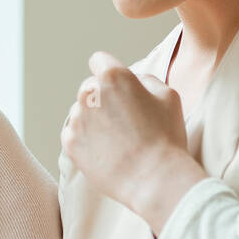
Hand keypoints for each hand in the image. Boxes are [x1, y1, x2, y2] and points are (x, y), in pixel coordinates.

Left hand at [61, 50, 207, 233]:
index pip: (100, 60)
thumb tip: (132, 79)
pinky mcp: (70, 143)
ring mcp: (76, 119)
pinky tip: (106, 149)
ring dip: (93, 118)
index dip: (110, 71)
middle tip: (124, 117)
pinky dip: (85, 138)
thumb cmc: (166, 136)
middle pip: (90, 87)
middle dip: (103, 96)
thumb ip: (145, 80)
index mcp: (113, 77)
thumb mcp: (169, 95)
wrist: (154, 178)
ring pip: (81, 111)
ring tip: (118, 138)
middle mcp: (89, 94)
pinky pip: (73, 133)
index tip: (116, 84)